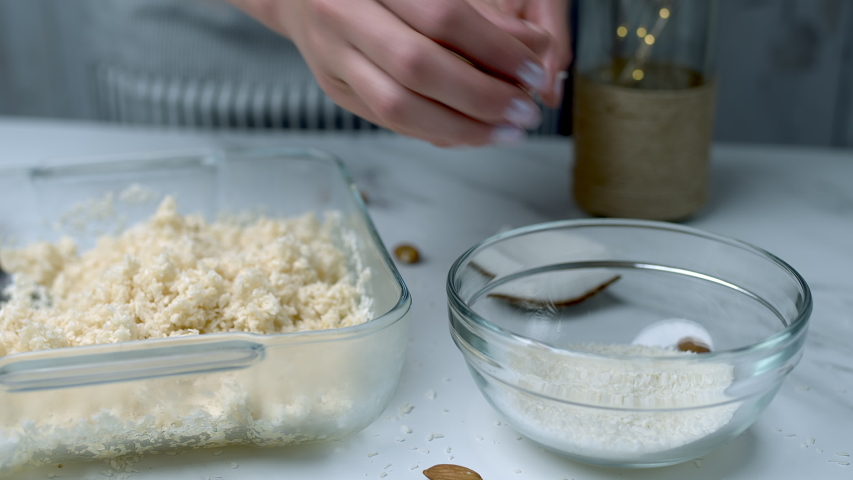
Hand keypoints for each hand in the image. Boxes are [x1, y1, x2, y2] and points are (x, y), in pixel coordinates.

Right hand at [230, 0, 560, 146]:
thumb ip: (479, 13)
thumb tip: (533, 46)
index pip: (444, 17)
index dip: (495, 48)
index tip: (532, 69)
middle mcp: (344, 15)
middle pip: (419, 67)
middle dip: (481, 97)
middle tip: (524, 112)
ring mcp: (333, 58)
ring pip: (399, 106)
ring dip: (461, 128)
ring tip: (505, 132)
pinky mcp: (334, 90)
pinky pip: (388, 121)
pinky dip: (434, 132)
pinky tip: (469, 134)